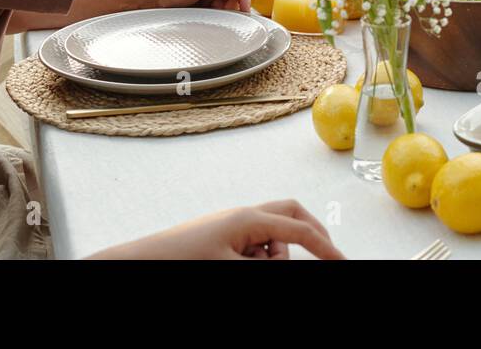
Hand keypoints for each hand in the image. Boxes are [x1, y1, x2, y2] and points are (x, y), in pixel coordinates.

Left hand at [89, 200, 344, 259]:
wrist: (138, 262)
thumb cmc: (179, 261)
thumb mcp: (233, 268)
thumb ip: (271, 265)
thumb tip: (293, 262)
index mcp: (249, 218)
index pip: (301, 231)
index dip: (326, 248)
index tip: (342, 262)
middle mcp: (243, 214)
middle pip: (291, 213)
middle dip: (311, 233)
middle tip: (323, 254)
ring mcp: (231, 223)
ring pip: (272, 230)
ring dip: (278, 252)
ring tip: (258, 268)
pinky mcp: (221, 236)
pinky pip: (253, 241)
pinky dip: (259, 255)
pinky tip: (243, 266)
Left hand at [145, 0, 250, 12]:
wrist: (154, 0)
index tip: (244, 10)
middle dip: (231, 5)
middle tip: (222, 14)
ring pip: (228, 4)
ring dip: (223, 11)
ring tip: (209, 13)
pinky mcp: (207, 3)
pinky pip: (219, 10)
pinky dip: (217, 15)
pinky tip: (207, 15)